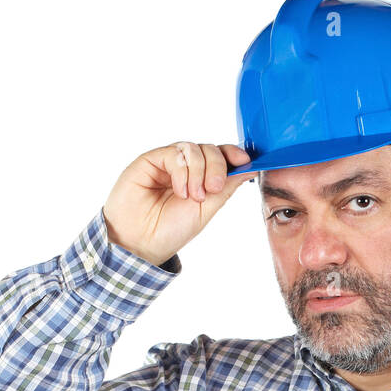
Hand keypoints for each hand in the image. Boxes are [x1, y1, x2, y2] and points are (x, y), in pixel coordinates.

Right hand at [103, 140, 255, 266]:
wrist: (140, 242)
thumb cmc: (170, 230)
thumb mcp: (207, 210)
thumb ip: (226, 187)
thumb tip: (250, 168)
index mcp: (201, 179)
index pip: (221, 157)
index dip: (234, 154)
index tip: (245, 160)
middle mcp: (186, 168)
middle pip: (210, 149)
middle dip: (217, 167)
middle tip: (214, 189)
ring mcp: (168, 163)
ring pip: (193, 149)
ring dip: (199, 172)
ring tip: (194, 196)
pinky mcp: (151, 160)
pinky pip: (175, 154)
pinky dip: (182, 172)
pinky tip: (180, 191)